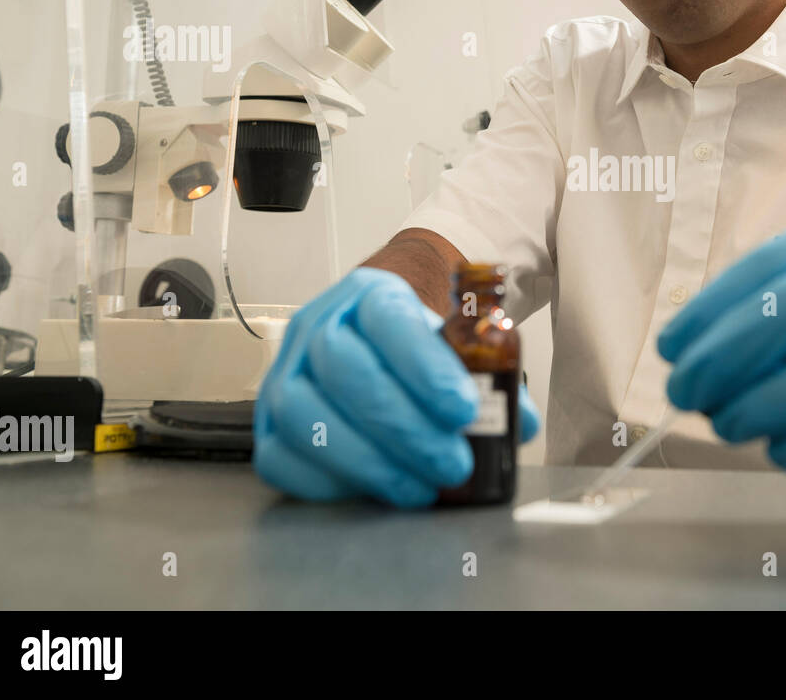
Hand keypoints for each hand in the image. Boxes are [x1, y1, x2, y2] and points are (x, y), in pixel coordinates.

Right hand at [252, 266, 540, 506]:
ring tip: (420, 487)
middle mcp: (319, 326)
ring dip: (368, 460)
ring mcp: (285, 374)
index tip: (464, 409)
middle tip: (451, 462)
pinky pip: (279, 457)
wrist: (374, 341)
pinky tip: (373, 489)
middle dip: (402, 425)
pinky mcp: (267, 425)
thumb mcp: (456, 348)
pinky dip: (328, 481)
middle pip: (343, 368)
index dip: (425, 367)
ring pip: (304, 414)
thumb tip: (518, 422)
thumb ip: (492, 381)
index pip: (389, 319)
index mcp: (371, 295)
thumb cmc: (416, 350)